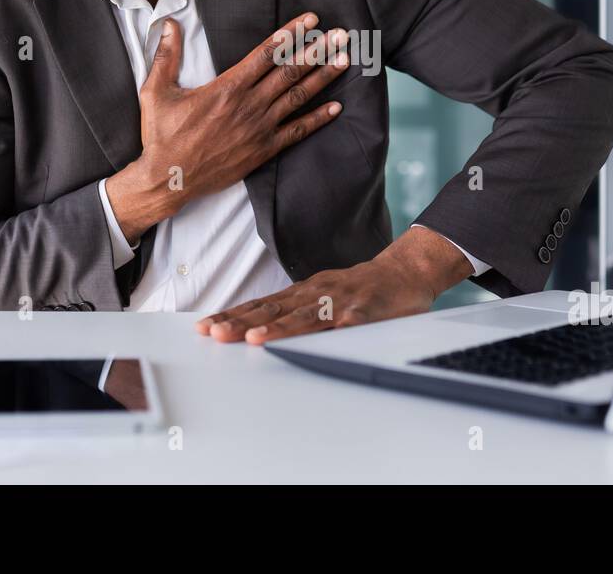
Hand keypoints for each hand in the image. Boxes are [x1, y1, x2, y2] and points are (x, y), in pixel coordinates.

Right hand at [105, 12, 349, 240]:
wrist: (169, 179)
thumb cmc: (162, 134)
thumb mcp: (156, 91)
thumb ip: (166, 56)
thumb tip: (168, 23)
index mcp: (227, 87)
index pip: (266, 52)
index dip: (291, 33)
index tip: (311, 19)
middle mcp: (249, 105)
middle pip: (290, 70)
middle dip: (317, 50)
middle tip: (340, 34)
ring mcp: (259, 128)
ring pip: (298, 96)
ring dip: (324, 77)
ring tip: (344, 59)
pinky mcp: (264, 150)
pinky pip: (297, 131)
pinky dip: (318, 119)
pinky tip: (336, 107)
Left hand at [195, 226, 473, 343]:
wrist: (406, 271)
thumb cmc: (362, 290)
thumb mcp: (322, 296)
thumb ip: (295, 311)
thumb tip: (256, 326)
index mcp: (303, 292)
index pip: (261, 305)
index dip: (233, 315)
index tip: (206, 326)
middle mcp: (316, 293)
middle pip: (273, 309)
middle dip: (241, 322)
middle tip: (215, 333)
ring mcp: (339, 301)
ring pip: (303, 316)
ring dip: (277, 328)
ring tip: (253, 339)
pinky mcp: (364, 311)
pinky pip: (346, 323)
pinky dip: (328, 330)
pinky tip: (312, 340)